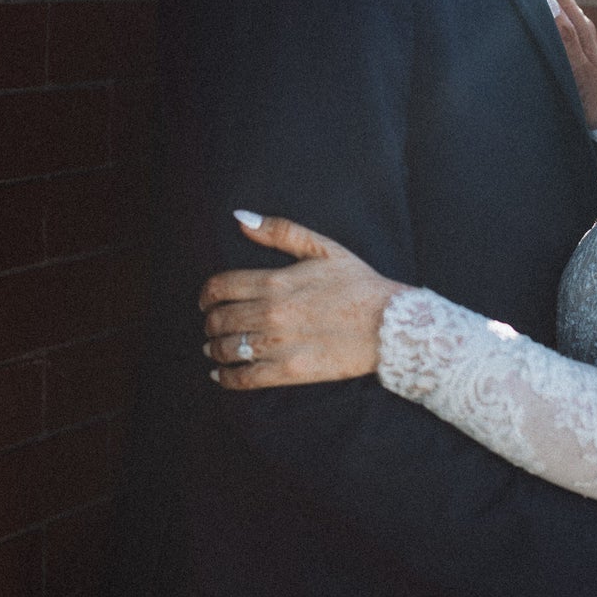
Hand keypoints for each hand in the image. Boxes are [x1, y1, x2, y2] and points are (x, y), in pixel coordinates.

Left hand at [200, 214, 400, 388]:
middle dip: (210, 322)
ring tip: (214, 349)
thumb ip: (280, 231)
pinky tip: (222, 375)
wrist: (390, 324)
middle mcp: (271, 313)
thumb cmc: (359, 283)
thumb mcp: (323, 248)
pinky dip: (226, 377)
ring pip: (227, 349)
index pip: (220, 287)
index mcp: (276, 281)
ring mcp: (279, 344)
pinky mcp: (290, 371)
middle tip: (212, 325)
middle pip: (219, 319)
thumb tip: (241, 218)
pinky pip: (245, 378)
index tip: (207, 301)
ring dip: (213, 349)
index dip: (206, 295)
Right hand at [541, 0, 596, 130]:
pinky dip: (533, 9)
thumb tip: (550, 3)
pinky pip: (548, 20)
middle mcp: (576, 25)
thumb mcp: (578, 70)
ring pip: (547, 5)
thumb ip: (564, 38)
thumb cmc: (591, 99)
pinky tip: (519, 7)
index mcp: (579, 25)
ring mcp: (571, 35)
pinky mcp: (566, 46)